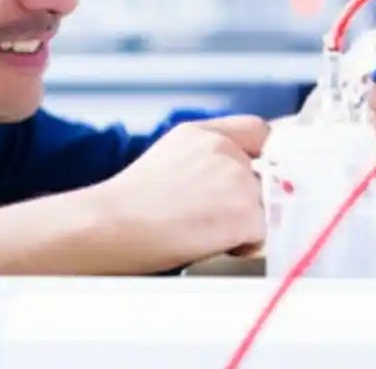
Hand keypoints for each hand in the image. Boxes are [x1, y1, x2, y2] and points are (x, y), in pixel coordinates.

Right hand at [91, 115, 268, 269]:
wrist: (113, 225)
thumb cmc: (127, 206)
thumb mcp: (165, 160)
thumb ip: (202, 160)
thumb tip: (221, 184)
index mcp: (199, 134)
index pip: (256, 130)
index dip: (261, 155)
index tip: (258, 172)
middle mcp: (222, 150)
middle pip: (261, 177)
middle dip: (244, 200)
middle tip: (208, 218)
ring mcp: (237, 179)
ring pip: (262, 207)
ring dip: (242, 224)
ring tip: (201, 231)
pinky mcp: (245, 212)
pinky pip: (260, 234)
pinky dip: (242, 245)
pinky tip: (208, 243)